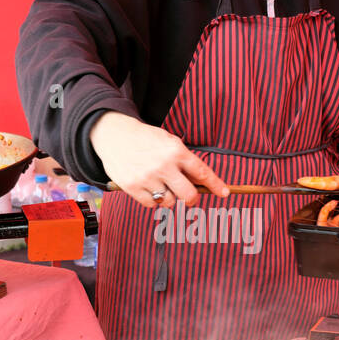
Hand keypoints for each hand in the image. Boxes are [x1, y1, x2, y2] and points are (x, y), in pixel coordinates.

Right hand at [89, 112, 229, 208]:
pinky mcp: (132, 187)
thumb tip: (203, 182)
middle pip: (189, 195)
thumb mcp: (169, 142)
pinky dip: (151, 199)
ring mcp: (148, 177)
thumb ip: (185, 161)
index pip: (202, 172)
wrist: (114, 135)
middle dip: (191, 198)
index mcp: (176, 151)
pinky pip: (150, 204)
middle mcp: (164, 165)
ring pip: (168, 202)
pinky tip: (147, 186)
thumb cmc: (145, 139)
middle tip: (188, 196)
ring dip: (168, 197)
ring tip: (159, 184)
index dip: (215, 185)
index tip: (224, 193)